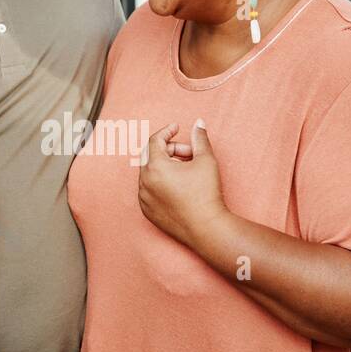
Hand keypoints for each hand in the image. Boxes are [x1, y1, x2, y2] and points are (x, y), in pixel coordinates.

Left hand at [138, 119, 227, 246]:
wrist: (206, 228)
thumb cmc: (206, 194)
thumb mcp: (206, 161)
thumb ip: (200, 139)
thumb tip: (199, 123)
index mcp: (155, 167)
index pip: (155, 141)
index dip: (167, 131)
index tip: (177, 128)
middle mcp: (144, 183)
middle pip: (151, 156)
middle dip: (170, 150)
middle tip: (189, 153)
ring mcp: (144, 199)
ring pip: (149, 174)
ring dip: (165, 167)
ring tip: (187, 171)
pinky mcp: (147, 212)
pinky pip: (148, 190)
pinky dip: (160, 183)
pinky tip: (179, 187)